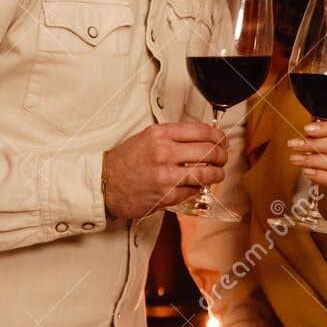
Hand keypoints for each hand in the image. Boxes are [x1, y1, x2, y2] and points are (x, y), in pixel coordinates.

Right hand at [102, 123, 225, 219]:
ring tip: (217, 174)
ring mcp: (166, 175)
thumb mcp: (147, 137)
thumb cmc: (124, 161)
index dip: (218, 137)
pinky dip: (199, 188)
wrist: (105, 184)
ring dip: (217, 174)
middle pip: (209, 152)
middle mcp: (164, 153)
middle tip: (222, 158)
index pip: (202, 131)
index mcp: (160, 134)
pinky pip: (193, 191)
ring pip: (206, 173)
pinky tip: (197, 185)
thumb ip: (173, 136)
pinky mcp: (167, 195)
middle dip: (221, 156)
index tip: (221, 141)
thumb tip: (201, 138)